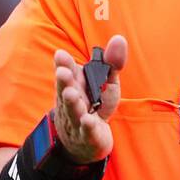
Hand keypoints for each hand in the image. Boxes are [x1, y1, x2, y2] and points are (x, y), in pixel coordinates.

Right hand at [52, 34, 127, 162]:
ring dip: (72, 103)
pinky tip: (88, 121)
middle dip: (64, 82)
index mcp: (75, 85)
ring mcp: (77, 120)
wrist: (88, 141)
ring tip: (71, 93)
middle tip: (63, 72)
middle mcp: (72, 101)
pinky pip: (87, 132)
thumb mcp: (107, 82)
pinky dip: (87, 127)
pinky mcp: (88, 136)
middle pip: (66, 91)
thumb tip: (119, 38)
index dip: (63, 64)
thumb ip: (112, 62)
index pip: (67, 73)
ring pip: (73, 111)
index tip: (61, 55)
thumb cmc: (96, 105)